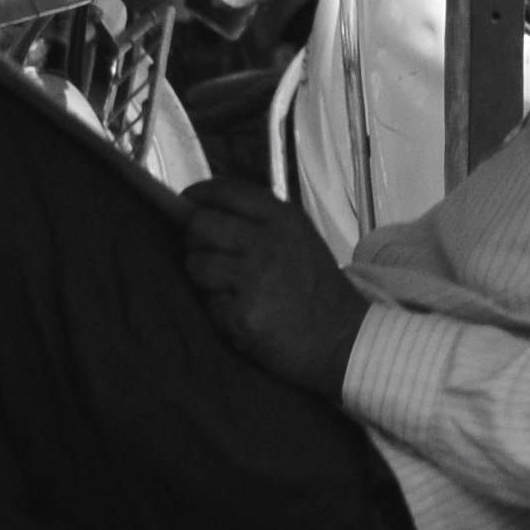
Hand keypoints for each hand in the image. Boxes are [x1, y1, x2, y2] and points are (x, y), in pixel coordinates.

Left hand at [180, 175, 371, 397]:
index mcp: (282, 219)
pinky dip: (220, 311)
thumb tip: (203, 209)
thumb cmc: (316, 287)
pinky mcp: (242, 314)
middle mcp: (266, 243)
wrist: (342, 338)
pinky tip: (244, 314)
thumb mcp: (298, 238)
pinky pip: (209, 303)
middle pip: (200, 225)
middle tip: (208, 254)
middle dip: (196, 240)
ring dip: (205, 278)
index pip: (225, 191)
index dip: (197, 195)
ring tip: (231, 289)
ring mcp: (252, 279)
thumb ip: (258, 221)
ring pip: (197, 265)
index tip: (187, 203)